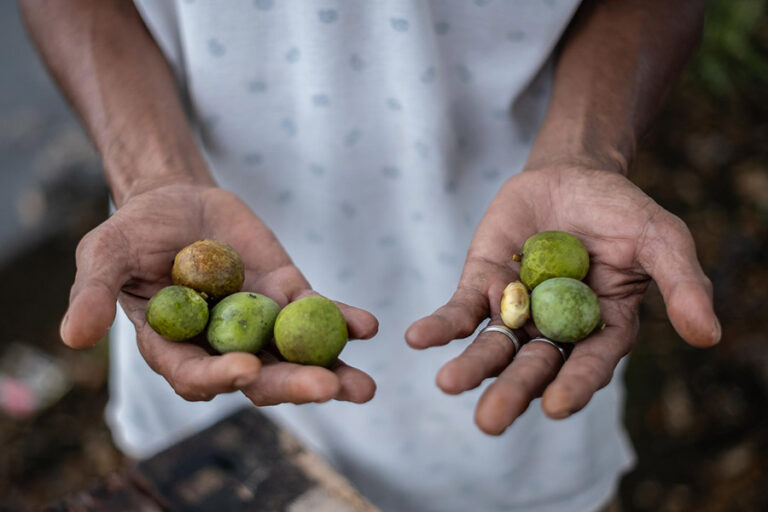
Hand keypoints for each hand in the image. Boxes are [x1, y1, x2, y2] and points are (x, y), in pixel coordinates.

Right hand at [61, 184, 377, 404]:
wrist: (178, 200)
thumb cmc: (134, 231)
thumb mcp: (105, 254)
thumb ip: (93, 293)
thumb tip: (71, 336)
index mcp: (175, 347)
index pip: (196, 375)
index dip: (219, 378)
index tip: (245, 369)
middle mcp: (222, 345)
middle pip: (259, 377)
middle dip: (292, 386)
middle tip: (327, 390)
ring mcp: (260, 323)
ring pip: (296, 355)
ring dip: (331, 371)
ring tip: (362, 388)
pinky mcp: (288, 294)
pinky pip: (319, 313)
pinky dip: (343, 321)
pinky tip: (367, 326)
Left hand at [406, 164, 718, 433]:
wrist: (572, 173)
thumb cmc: (621, 210)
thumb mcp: (660, 238)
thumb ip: (681, 283)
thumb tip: (709, 336)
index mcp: (601, 329)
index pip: (589, 363)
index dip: (575, 384)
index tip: (556, 406)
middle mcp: (556, 330)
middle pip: (533, 366)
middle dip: (512, 392)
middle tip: (490, 422)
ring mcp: (516, 310)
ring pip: (493, 346)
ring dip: (470, 367)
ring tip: (449, 384)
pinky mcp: (482, 285)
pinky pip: (460, 311)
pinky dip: (441, 326)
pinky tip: (418, 339)